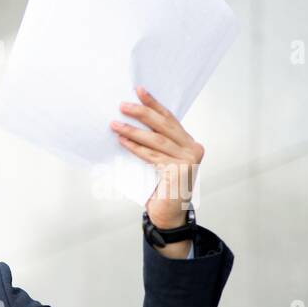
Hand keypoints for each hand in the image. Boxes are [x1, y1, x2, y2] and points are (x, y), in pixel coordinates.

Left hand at [110, 85, 205, 229]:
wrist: (167, 216)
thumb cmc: (160, 189)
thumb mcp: (159, 162)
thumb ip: (154, 146)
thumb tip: (129, 125)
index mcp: (190, 143)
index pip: (170, 119)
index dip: (154, 104)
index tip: (139, 91)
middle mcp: (193, 149)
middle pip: (163, 125)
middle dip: (142, 113)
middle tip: (122, 105)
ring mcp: (188, 159)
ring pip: (156, 140)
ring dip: (133, 130)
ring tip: (114, 124)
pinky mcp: (179, 170)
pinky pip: (152, 155)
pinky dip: (135, 147)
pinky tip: (122, 141)